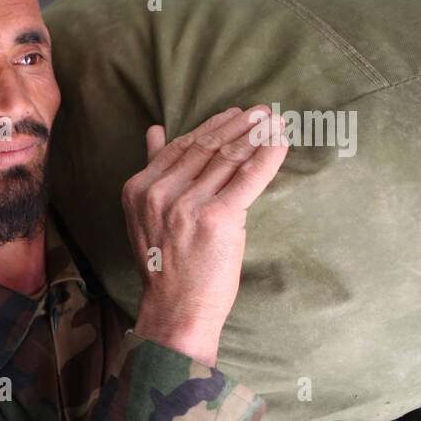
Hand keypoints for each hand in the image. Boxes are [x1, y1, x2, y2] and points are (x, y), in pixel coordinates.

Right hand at [123, 106, 289, 366]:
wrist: (176, 309)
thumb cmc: (167, 265)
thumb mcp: (145, 215)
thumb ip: (153, 170)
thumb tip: (155, 130)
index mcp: (138, 189)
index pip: (180, 147)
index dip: (211, 126)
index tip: (235, 114)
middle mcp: (159, 194)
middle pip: (206, 149)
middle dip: (239, 125)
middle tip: (263, 111)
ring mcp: (186, 206)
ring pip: (229, 159)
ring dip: (257, 135)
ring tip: (276, 122)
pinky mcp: (217, 218)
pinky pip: (248, 178)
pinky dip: (268, 155)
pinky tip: (282, 141)